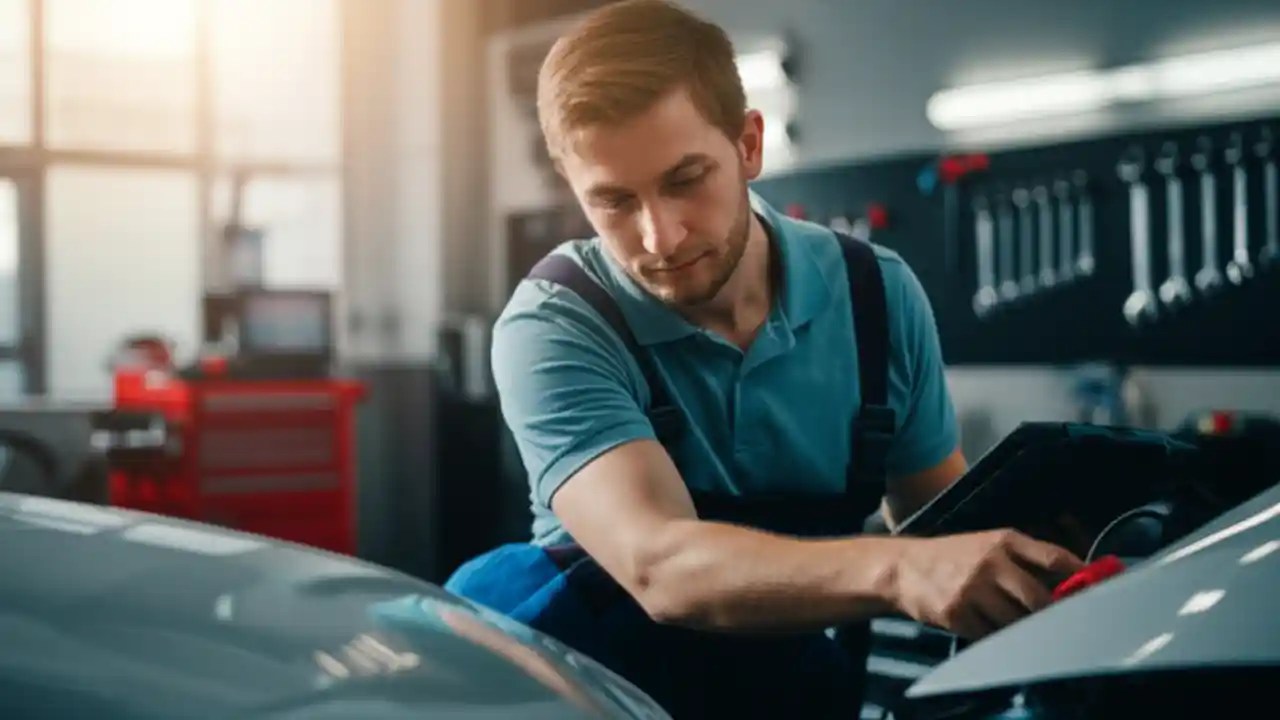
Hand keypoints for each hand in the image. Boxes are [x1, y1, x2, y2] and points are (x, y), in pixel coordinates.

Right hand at [890, 529, 1084, 639]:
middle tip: (1054, 622)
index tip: (1096, 591)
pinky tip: (987, 626)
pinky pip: (991, 635)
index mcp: (1004, 540)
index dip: (1079, 577)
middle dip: (1049, 615)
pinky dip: (995, 637)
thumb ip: (1025, 560)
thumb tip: (1071, 583)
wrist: (904, 568)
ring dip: (1021, 629)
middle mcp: (991, 562)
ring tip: (1014, 623)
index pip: (1054, 558)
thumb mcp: (988, 545)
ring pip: (1017, 622)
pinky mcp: (958, 614)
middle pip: (1040, 599)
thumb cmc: (954, 557)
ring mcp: (973, 589)